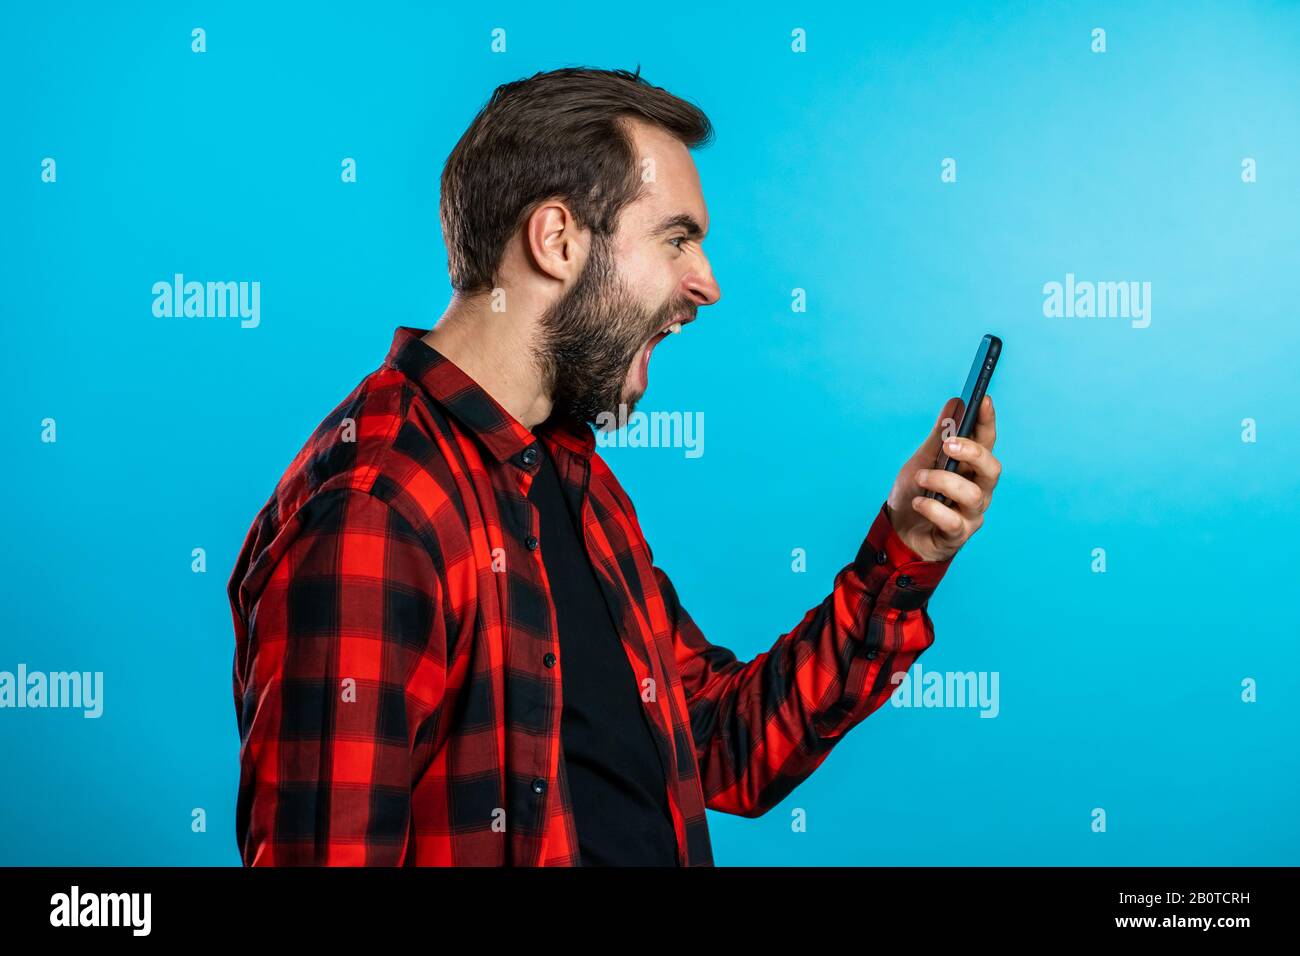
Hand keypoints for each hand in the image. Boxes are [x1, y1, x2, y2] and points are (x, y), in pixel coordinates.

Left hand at [885, 394, 1000, 561]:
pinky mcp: (958, 535)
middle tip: (949, 444)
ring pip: (972, 494)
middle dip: (973, 453)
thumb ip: (939, 436)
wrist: (898, 530)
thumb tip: (956, 403)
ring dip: (943, 481)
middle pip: (992, 468)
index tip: (982, 399)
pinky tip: (918, 502)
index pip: (986, 441)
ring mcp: (971, 513)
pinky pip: (953, 521)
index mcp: (971, 466)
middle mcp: (978, 488)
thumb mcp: (922, 460)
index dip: (987, 421)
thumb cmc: (915, 492)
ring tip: (921, 478)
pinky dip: (933, 509)